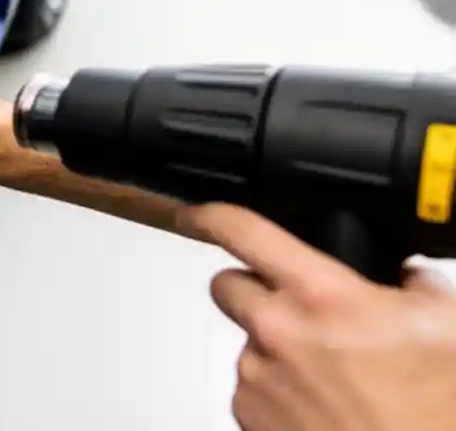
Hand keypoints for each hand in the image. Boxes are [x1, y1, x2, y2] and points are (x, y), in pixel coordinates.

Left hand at [179, 203, 455, 430]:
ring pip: (246, 338)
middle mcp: (276, 332)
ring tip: (331, 370)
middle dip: (254, 287)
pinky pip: (250, 383)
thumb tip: (404, 275)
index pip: (241, 232)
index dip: (210, 214)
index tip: (195, 214)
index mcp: (321, 297)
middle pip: (227, 285)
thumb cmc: (431, 412)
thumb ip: (413, 283)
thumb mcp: (445, 325)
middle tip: (298, 308)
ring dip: (275, 344)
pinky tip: (319, 398)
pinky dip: (276, 386)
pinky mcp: (248, 414)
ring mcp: (257, 375)